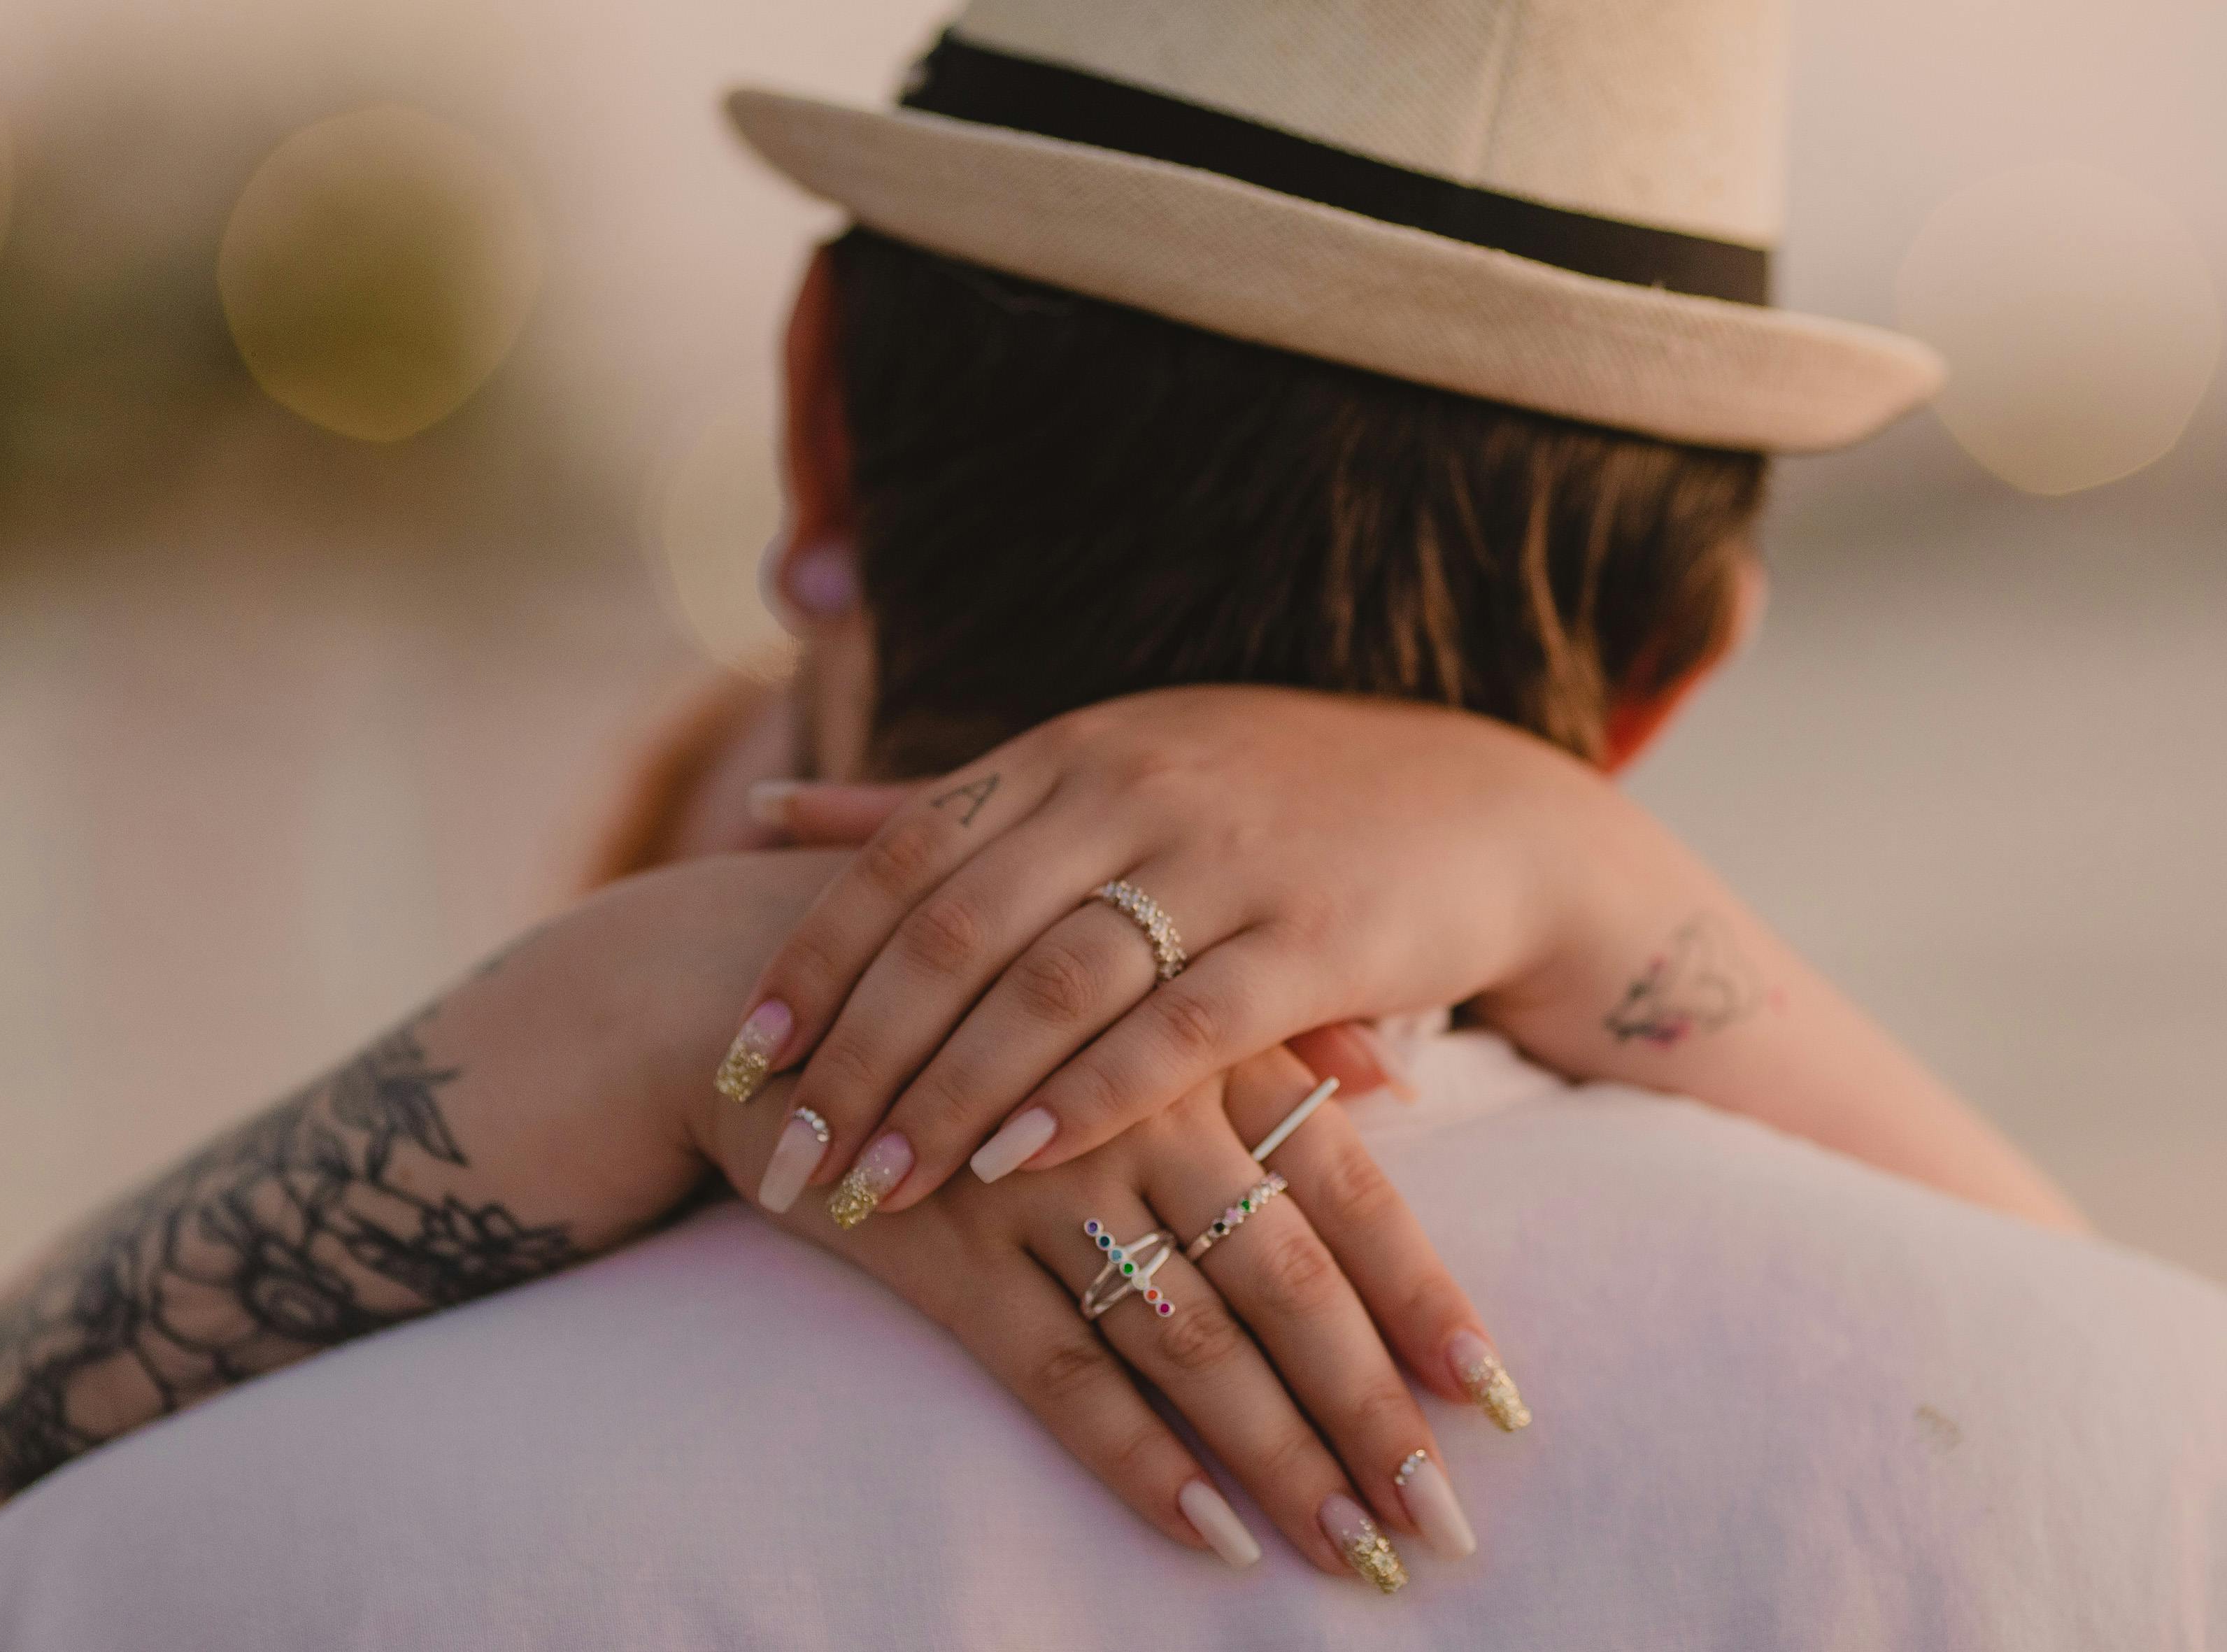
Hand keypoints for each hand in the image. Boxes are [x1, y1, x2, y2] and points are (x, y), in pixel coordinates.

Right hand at [698, 1042, 1511, 1587]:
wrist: (776, 984)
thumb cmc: (992, 987)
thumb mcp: (1134, 986)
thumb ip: (1275, 1037)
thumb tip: (1398, 1081)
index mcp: (1208, 1050)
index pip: (1351, 1192)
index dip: (1425, 1301)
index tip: (1498, 1404)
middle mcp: (1146, 1116)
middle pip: (1289, 1285)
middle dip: (1372, 1414)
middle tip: (1446, 1525)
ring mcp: (1045, 1186)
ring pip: (1192, 1344)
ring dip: (1281, 1461)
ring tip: (1358, 1557)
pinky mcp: (952, 1248)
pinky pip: (1059, 1375)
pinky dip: (1138, 1462)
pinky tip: (1212, 1540)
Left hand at [715, 684, 1618, 1215]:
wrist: (1481, 811)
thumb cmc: (1263, 801)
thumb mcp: (1101, 772)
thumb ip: (940, 805)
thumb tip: (764, 810)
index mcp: (1070, 751)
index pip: (905, 854)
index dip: (815, 957)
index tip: (745, 1055)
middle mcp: (1135, 790)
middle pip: (957, 931)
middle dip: (861, 1055)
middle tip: (793, 1157)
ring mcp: (1228, 860)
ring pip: (1053, 986)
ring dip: (952, 1094)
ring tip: (877, 1187)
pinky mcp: (1317, 938)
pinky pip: (1180, 1029)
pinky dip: (1090, 1097)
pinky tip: (1019, 1162)